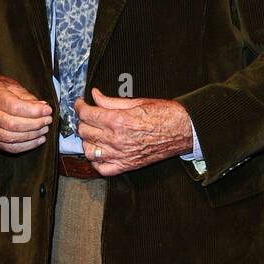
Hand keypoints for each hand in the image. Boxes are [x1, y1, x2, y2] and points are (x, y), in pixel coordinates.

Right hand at [0, 75, 52, 152]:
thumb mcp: (13, 86)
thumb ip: (28, 97)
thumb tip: (43, 107)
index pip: (14, 107)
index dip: (34, 111)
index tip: (47, 111)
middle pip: (12, 124)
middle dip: (34, 124)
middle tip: (47, 120)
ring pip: (11, 138)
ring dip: (31, 136)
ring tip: (43, 130)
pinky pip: (9, 147)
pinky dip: (25, 146)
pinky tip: (37, 140)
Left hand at [74, 91, 193, 174]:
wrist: (183, 130)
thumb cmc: (165, 114)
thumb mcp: (137, 102)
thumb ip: (111, 101)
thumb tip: (95, 95)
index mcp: (119, 121)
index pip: (87, 115)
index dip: (80, 107)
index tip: (80, 103)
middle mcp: (117, 139)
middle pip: (84, 132)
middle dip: (83, 121)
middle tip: (89, 116)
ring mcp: (121, 155)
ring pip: (89, 151)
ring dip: (87, 141)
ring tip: (93, 133)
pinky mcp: (127, 165)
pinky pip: (102, 169)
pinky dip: (96, 161)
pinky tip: (99, 151)